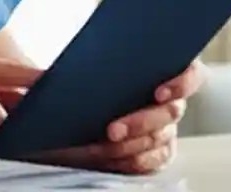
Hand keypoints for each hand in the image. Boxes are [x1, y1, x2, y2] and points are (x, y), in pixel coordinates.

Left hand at [30, 61, 206, 174]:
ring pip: (159, 139)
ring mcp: (166, 127)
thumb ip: (68, 69)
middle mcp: (170, 99)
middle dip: (140, 122)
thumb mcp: (82, 68)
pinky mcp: (157, 152)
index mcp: (163, 68)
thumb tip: (40, 75)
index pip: (190, 73)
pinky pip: (152, 161)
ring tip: (100, 147)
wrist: (81, 111)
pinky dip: (130, 161)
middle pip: (170, 112)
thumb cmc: (91, 81)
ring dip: (130, 145)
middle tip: (112, 130)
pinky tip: (107, 158)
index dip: (181, 83)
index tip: (159, 92)